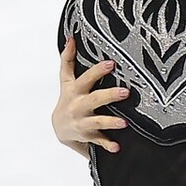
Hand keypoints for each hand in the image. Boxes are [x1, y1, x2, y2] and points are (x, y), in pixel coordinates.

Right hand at [52, 36, 129, 152]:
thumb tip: (71, 37)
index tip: (111, 63)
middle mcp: (78, 106)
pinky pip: (98, 142)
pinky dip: (107, 145)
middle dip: (109, 95)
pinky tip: (117, 148)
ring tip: (125, 123)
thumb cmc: (68, 98)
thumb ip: (68, 59)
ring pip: (97, 122)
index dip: (97, 71)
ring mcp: (83, 122)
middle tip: (126, 92)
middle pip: (94, 99)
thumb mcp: (66, 80)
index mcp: (75, 90)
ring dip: (111, 122)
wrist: (59, 127)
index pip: (85, 78)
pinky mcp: (88, 136)